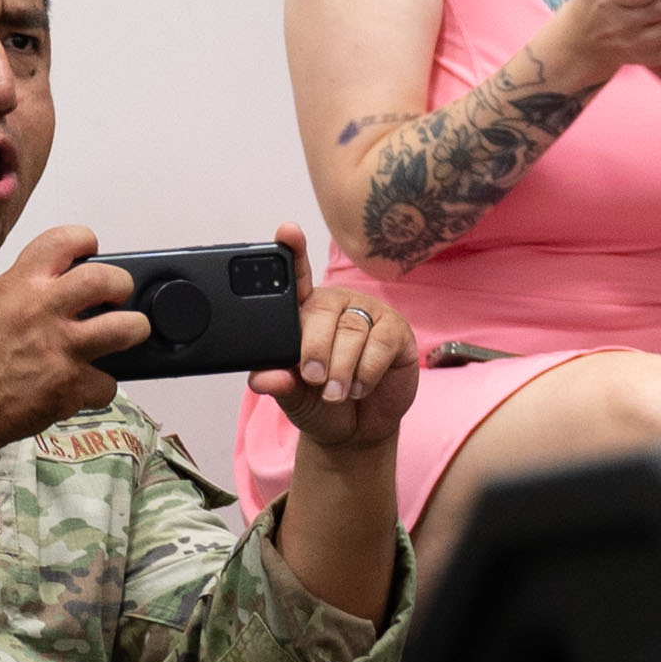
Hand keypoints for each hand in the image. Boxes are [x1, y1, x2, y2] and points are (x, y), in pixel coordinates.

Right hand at [0, 225, 136, 454]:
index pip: (63, 240)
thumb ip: (26, 287)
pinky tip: (81, 386)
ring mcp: (59, 349)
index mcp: (19, 285)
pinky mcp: (69, 386)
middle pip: (106, 279)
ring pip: (126, 328)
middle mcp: (42, 311)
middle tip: (117, 297)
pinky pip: (107, 383)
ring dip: (133, 330)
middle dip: (121, 285)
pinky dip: (97, 387)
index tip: (92, 252)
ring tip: (124, 334)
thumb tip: (62, 278)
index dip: (85, 241)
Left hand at [256, 228, 419, 460]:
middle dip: (315, 348)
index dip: (293, 252)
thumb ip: (277, 382)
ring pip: (352, 331)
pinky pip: (381, 344)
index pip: (296, 276)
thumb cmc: (319, 402)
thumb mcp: (290, 395)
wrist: (355, 429)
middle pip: (323, 311)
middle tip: (313, 378)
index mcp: (305, 311)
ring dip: (341, 368)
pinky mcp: (396, 332)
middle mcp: (337, 306)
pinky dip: (367, 371)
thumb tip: (263, 378)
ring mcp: (368, 315)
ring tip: (336, 393)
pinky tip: (360, 386)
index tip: (287, 232)